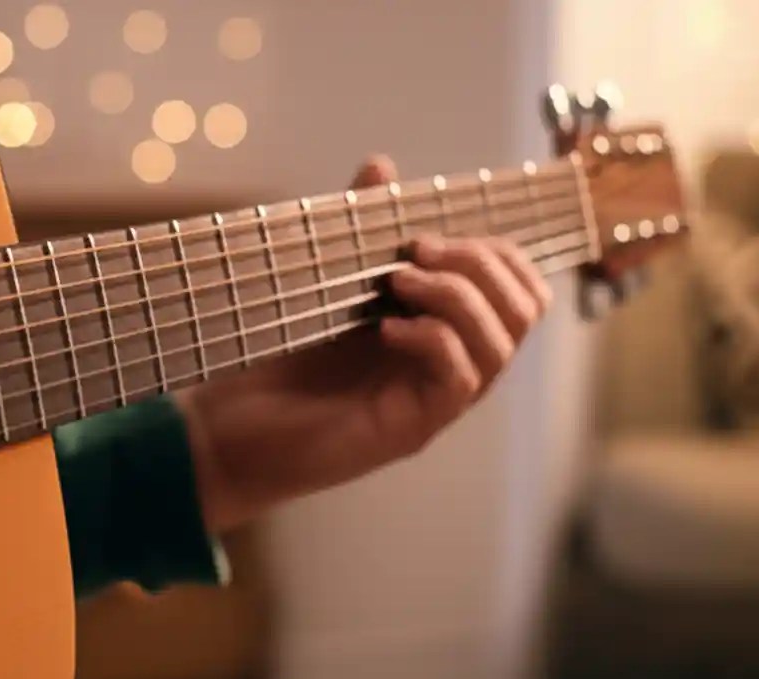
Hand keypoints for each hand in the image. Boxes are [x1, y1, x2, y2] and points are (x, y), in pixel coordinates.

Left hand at [180, 155, 551, 531]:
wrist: (233, 432)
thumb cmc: (281, 361)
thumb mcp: (327, 284)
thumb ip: (359, 229)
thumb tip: (382, 165)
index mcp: (446, 330)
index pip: (519, 288)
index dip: (493, 251)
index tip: (423, 236)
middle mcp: (453, 367)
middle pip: (525, 310)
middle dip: (481, 265)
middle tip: (414, 251)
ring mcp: (436, 402)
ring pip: (500, 344)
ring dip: (455, 296)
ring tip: (395, 283)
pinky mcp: (412, 430)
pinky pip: (460, 379)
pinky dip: (432, 340)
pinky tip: (386, 329)